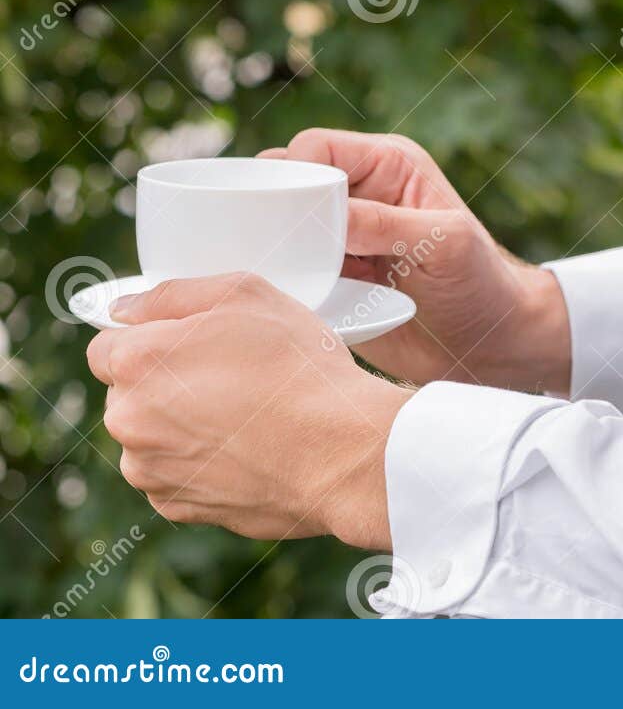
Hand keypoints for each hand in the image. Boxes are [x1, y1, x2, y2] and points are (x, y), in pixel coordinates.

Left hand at [86, 273, 407, 546]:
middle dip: (163, 380)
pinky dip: (197, 461)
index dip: (146, 337)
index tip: (186, 341)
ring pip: (148, 436)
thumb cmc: (296, 365)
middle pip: (125, 392)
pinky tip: (241, 445)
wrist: (339, 450)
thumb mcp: (243, 293)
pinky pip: (172, 475)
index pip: (105, 345)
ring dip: (176, 424)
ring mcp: (151, 471)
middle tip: (225, 371)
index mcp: (136, 362)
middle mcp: (129, 421)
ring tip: (239, 412)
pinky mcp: (178, 507)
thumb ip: (170, 294)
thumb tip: (123, 308)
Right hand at [259, 127, 571, 392]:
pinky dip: (285, 283)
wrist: (490, 347)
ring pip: (284, 229)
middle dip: (275, 210)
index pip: (318, 149)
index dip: (295, 172)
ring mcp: (342, 241)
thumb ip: (383, 223)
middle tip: (270, 246)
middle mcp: (358, 196)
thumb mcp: (442, 243)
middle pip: (291, 184)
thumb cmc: (481, 282)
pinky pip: (291, 273)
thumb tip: (320, 216)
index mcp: (386, 166)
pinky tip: (287, 299)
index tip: (288, 211)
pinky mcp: (333, 282)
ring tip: (276, 274)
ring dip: (276, 249)